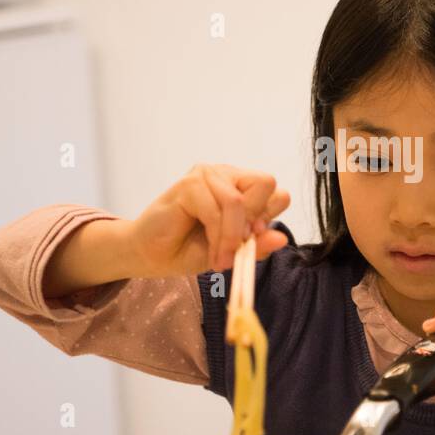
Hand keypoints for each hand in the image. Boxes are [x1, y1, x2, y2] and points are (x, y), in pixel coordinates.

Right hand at [127, 163, 290, 275]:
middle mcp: (227, 175)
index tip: (251, 241)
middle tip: (236, 249)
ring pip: (238, 202)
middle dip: (252, 222)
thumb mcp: (231, 252)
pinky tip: (210, 252)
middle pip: (265, 184)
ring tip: (220, 259)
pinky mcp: (189, 183)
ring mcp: (208, 175)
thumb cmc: (190, 249)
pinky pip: (216, 210)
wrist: (152, 256)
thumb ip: (256, 244)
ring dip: (231, 238)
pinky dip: (217, 237)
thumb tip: (282, 239)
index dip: (268, 217)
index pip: (276, 192)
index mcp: (242, 187)